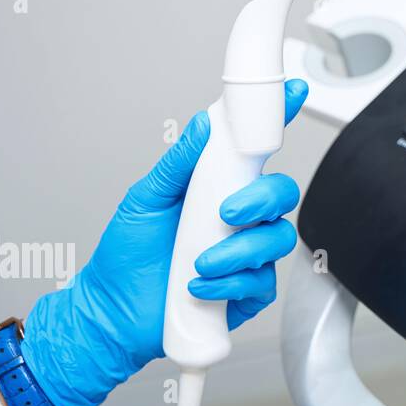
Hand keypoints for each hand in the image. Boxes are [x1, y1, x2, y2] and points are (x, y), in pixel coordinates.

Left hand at [19, 80, 308, 405]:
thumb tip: (202, 126)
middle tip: (227, 213)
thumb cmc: (129, 255)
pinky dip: (231, 284)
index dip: (282, 117)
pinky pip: (263, 282)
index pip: (259, 148)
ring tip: (202, 262)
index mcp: (221, 187)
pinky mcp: (249, 291)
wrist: (112, 313)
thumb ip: (178, 163)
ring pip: (278, 240)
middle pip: (283, 194)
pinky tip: (201, 288)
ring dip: (240, 251)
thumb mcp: (145, 199)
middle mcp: (243, 218)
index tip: (294, 91)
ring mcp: (249, 253)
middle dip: (262, 200)